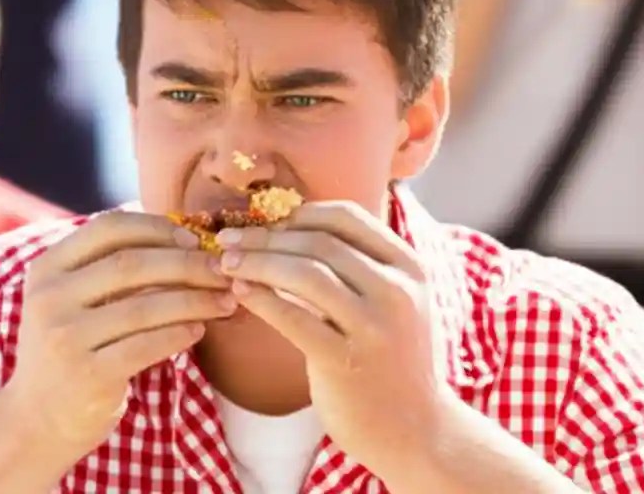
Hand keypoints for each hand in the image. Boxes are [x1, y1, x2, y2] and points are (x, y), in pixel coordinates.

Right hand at [0, 211, 234, 453]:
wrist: (39, 417)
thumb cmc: (72, 346)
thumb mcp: (73, 299)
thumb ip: (110, 266)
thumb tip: (183, 234)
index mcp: (47, 267)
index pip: (108, 228)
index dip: (156, 228)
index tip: (194, 239)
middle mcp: (50, 298)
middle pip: (131, 263)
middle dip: (186, 263)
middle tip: (223, 269)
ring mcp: (65, 337)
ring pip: (145, 307)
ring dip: (194, 300)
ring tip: (225, 300)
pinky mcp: (87, 374)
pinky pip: (147, 346)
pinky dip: (179, 334)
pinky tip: (200, 330)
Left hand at [215, 202, 443, 478]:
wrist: (417, 430)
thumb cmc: (391, 360)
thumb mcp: (391, 302)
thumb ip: (357, 266)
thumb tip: (291, 229)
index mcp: (408, 266)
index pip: (346, 217)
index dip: (297, 213)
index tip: (262, 222)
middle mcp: (396, 290)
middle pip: (319, 241)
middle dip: (266, 236)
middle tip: (227, 238)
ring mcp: (374, 326)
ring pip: (305, 273)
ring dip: (257, 261)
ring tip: (226, 263)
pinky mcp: (346, 361)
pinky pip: (293, 318)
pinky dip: (260, 299)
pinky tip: (239, 293)